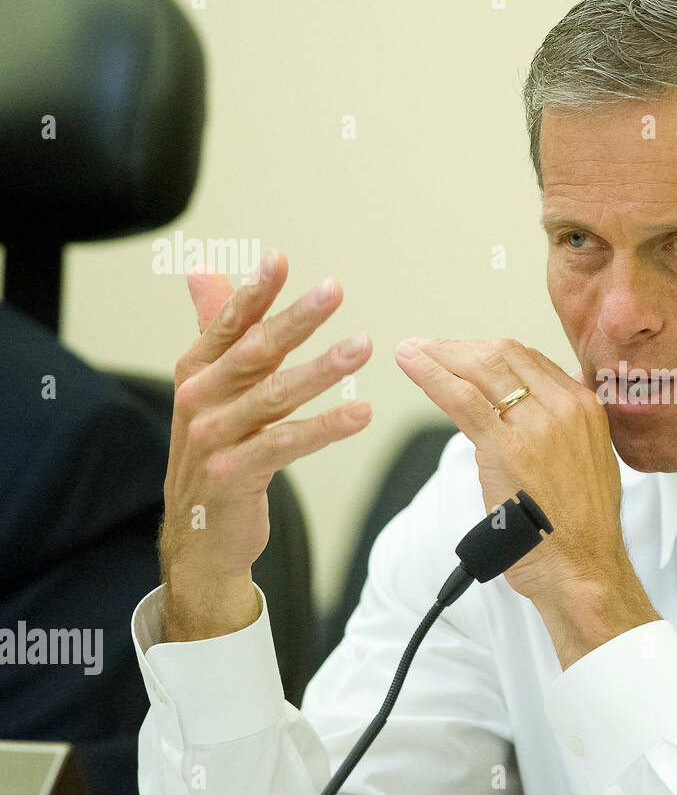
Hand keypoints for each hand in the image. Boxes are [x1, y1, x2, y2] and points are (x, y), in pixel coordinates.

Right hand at [159, 249, 372, 639]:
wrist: (200, 535)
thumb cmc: (216, 453)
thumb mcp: (210, 390)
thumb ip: (214, 331)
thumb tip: (202, 271)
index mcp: (196, 372)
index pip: (228, 324)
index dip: (254, 291)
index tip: (280, 259)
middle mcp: (200, 399)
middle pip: (255, 351)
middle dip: (296, 318)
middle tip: (334, 290)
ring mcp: (215, 438)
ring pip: (275, 394)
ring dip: (322, 367)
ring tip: (363, 345)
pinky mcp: (235, 472)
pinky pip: (288, 443)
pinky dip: (326, 426)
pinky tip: (361, 411)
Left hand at [395, 336, 651, 663]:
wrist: (584, 568)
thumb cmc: (580, 529)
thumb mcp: (590, 462)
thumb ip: (568, 429)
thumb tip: (542, 409)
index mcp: (586, 407)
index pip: (531, 359)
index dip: (489, 352)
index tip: (463, 355)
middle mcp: (565, 407)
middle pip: (504, 355)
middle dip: (460, 349)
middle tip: (429, 350)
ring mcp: (537, 425)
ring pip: (481, 369)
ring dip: (439, 356)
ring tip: (412, 352)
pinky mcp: (506, 448)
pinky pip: (463, 398)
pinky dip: (431, 374)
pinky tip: (410, 364)